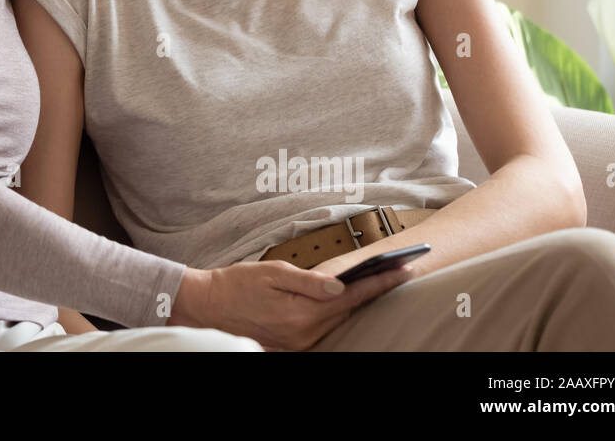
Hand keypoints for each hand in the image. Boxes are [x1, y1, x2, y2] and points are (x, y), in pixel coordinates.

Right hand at [171, 261, 413, 351]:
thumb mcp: (272, 273)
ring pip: (338, 320)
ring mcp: (299, 343)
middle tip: (401, 270)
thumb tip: (341, 285)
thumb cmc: (237, 284)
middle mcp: (304, 335)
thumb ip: (309, 281)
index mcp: (301, 314)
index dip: (380, 282)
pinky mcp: (292, 345)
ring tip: (380, 281)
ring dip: (358, 301)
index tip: (404, 269)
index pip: (351, 297)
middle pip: (349, 310)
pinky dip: (337, 312)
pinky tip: (346, 299)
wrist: (209, 305)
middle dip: (375, 290)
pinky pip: (323, 327)